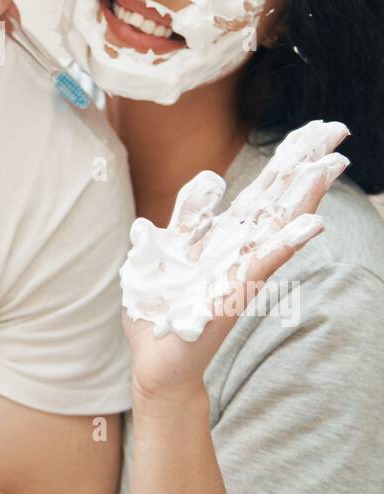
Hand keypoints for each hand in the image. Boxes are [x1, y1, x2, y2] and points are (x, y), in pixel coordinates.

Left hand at [122, 120, 349, 404]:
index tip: (316, 129)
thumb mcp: (166, 249)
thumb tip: (212, 179)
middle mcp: (242, 252)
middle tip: (338, 130)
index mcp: (227, 237)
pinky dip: (286, 244)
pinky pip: (262, 266)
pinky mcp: (230, 296)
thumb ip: (189, 215)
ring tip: (331, 165)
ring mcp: (241, 273)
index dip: (287, 159)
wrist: (155, 365)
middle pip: (280, 199)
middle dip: (306, 165)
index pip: (264, 190)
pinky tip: (313, 225)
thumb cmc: (162, 311)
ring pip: (279, 228)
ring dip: (304, 197)